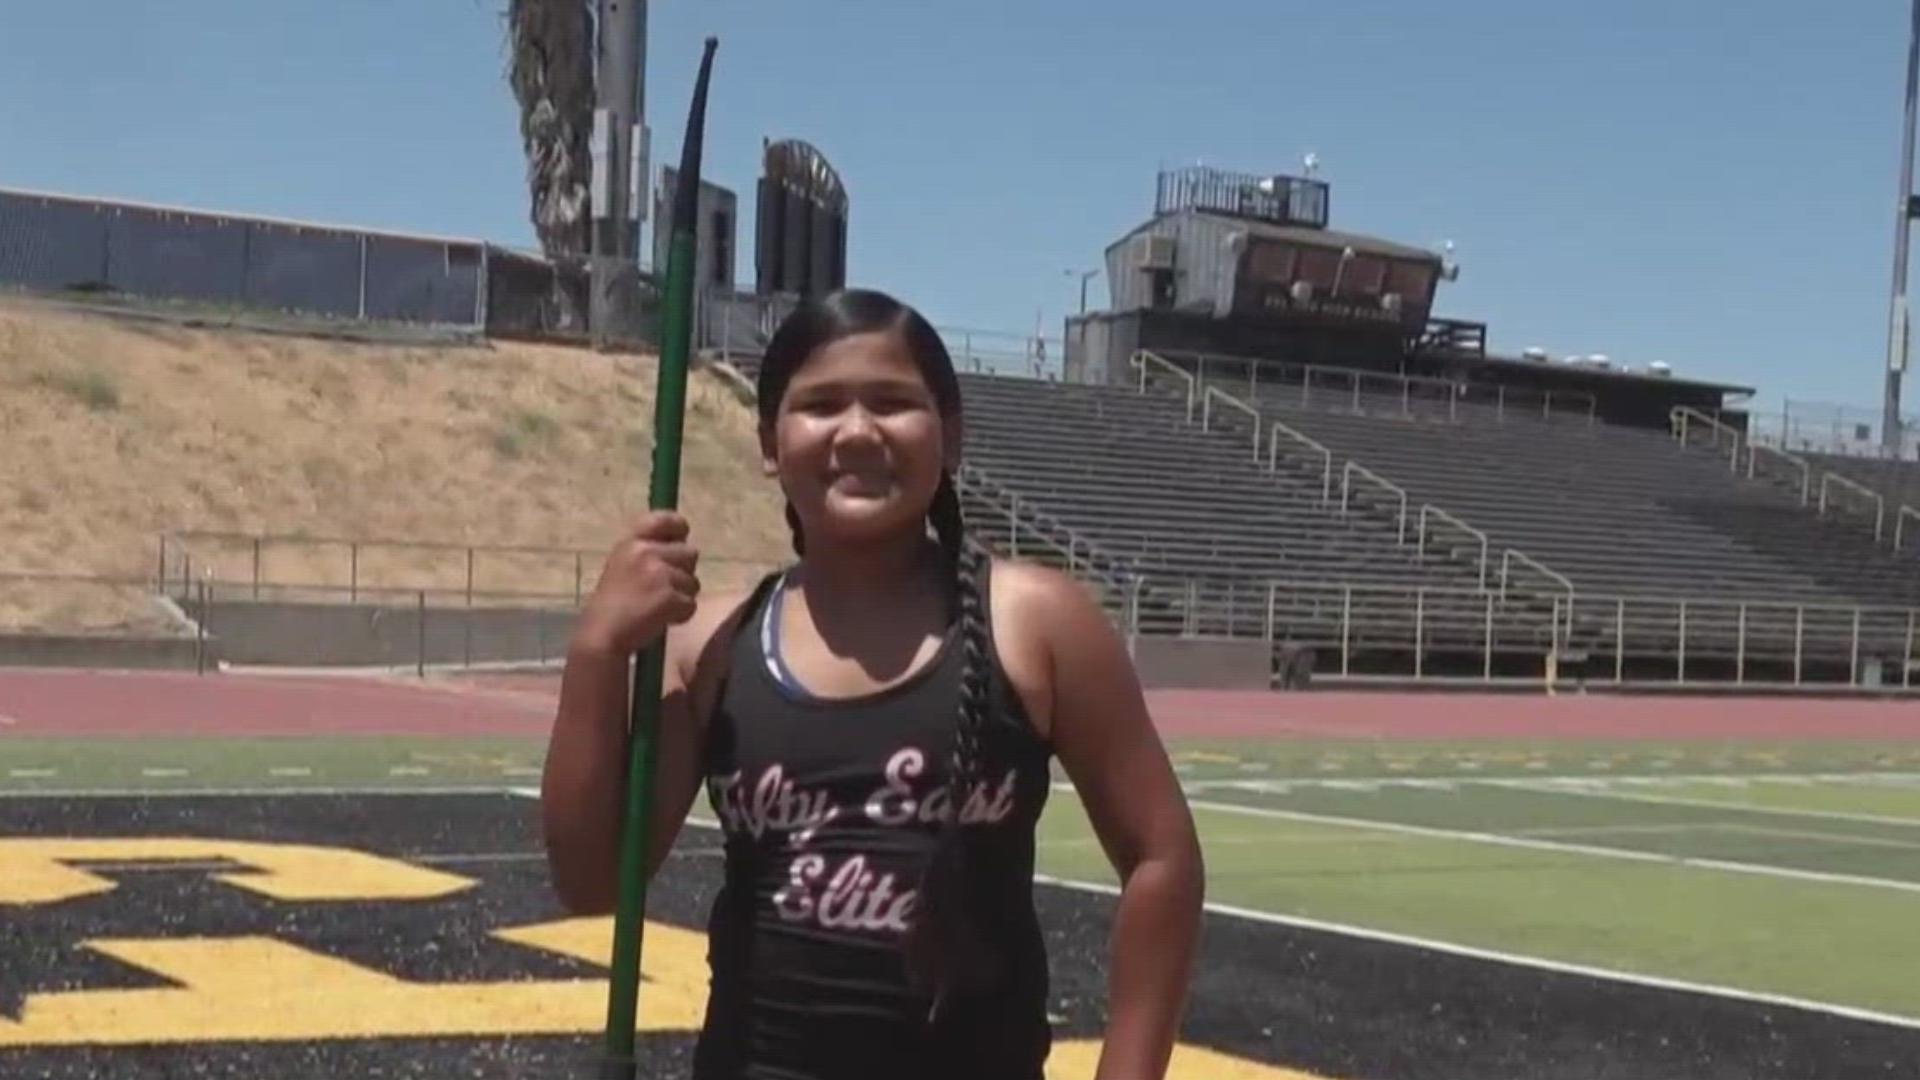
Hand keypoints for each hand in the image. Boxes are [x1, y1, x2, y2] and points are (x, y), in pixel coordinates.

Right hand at [573, 512, 700, 655]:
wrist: (601, 635)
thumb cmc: (611, 604)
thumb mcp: (622, 566)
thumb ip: (646, 553)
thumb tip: (679, 545)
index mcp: (631, 542)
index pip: (663, 519)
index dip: (678, 527)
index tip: (680, 537)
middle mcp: (645, 552)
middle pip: (690, 553)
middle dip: (683, 572)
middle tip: (663, 590)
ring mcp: (659, 573)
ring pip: (693, 582)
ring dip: (682, 597)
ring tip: (657, 607)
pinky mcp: (669, 597)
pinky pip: (690, 604)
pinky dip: (680, 615)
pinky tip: (660, 620)